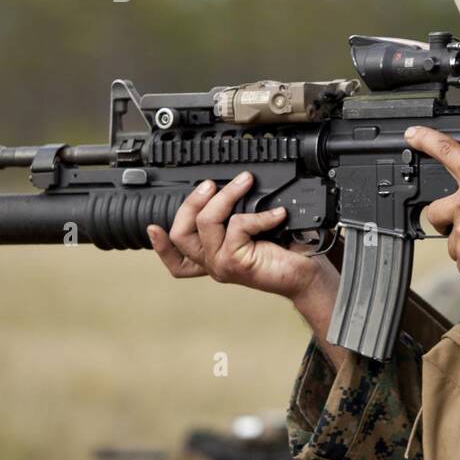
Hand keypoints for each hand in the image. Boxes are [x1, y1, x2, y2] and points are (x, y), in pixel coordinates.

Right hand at [147, 171, 329, 304]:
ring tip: (246, 183)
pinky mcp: (235, 263)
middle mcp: (213, 264)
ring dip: (226, 196)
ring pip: (205, 222)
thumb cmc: (287, 253)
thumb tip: (234, 187)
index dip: (160, 246)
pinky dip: (258, 215)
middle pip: (181, 232)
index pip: (177, 261)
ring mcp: (221, 265)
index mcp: (213, 258)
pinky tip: (276, 214)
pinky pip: (237, 226)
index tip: (152, 228)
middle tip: (212, 184)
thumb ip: (236, 218)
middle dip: (192, 201)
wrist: (307, 276)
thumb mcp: (255, 232)